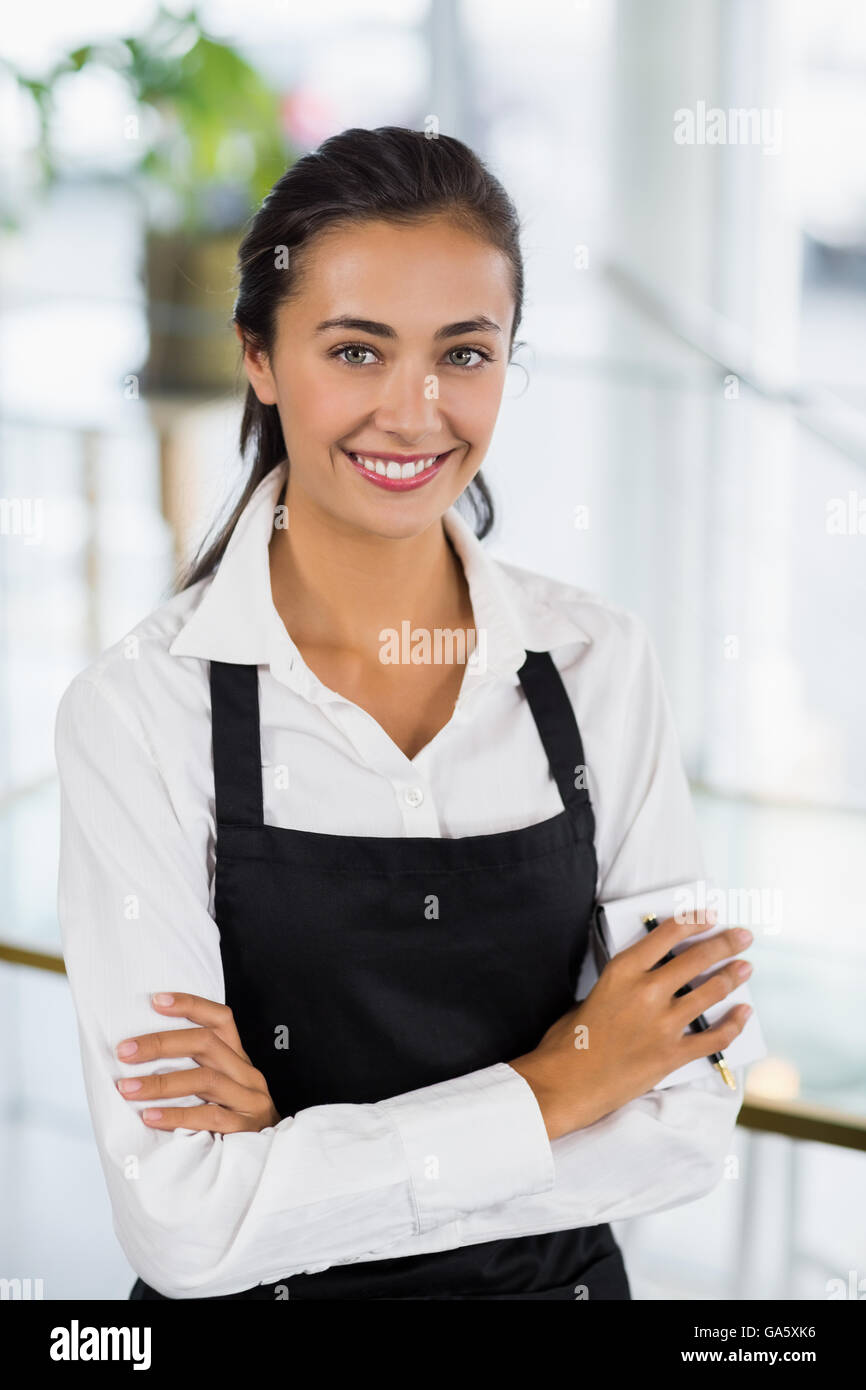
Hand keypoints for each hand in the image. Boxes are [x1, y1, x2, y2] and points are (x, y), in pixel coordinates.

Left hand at [114, 992, 280, 1133]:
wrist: (266, 1163)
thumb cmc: (230, 1122)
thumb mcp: (218, 1091)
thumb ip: (194, 1072)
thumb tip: (139, 1057)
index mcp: (238, 1059)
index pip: (221, 1019)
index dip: (190, 1005)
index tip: (156, 1001)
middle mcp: (247, 1074)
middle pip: (207, 1043)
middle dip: (161, 1044)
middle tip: (124, 1051)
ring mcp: (250, 1101)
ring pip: (206, 1080)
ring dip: (160, 1083)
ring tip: (126, 1088)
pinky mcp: (246, 1130)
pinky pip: (209, 1117)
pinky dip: (177, 1115)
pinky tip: (150, 1117)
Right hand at [508, 911, 752, 1140]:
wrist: (567, 1083)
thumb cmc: (570, 1040)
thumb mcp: (593, 994)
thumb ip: (623, 984)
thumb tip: (650, 980)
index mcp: (623, 971)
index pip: (667, 934)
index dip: (694, 921)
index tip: (710, 915)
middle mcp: (647, 992)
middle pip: (697, 959)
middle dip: (725, 943)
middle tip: (743, 936)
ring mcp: (664, 1024)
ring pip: (711, 992)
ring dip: (733, 977)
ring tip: (746, 967)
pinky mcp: (673, 1054)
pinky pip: (715, 1037)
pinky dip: (734, 1024)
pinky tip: (743, 1013)